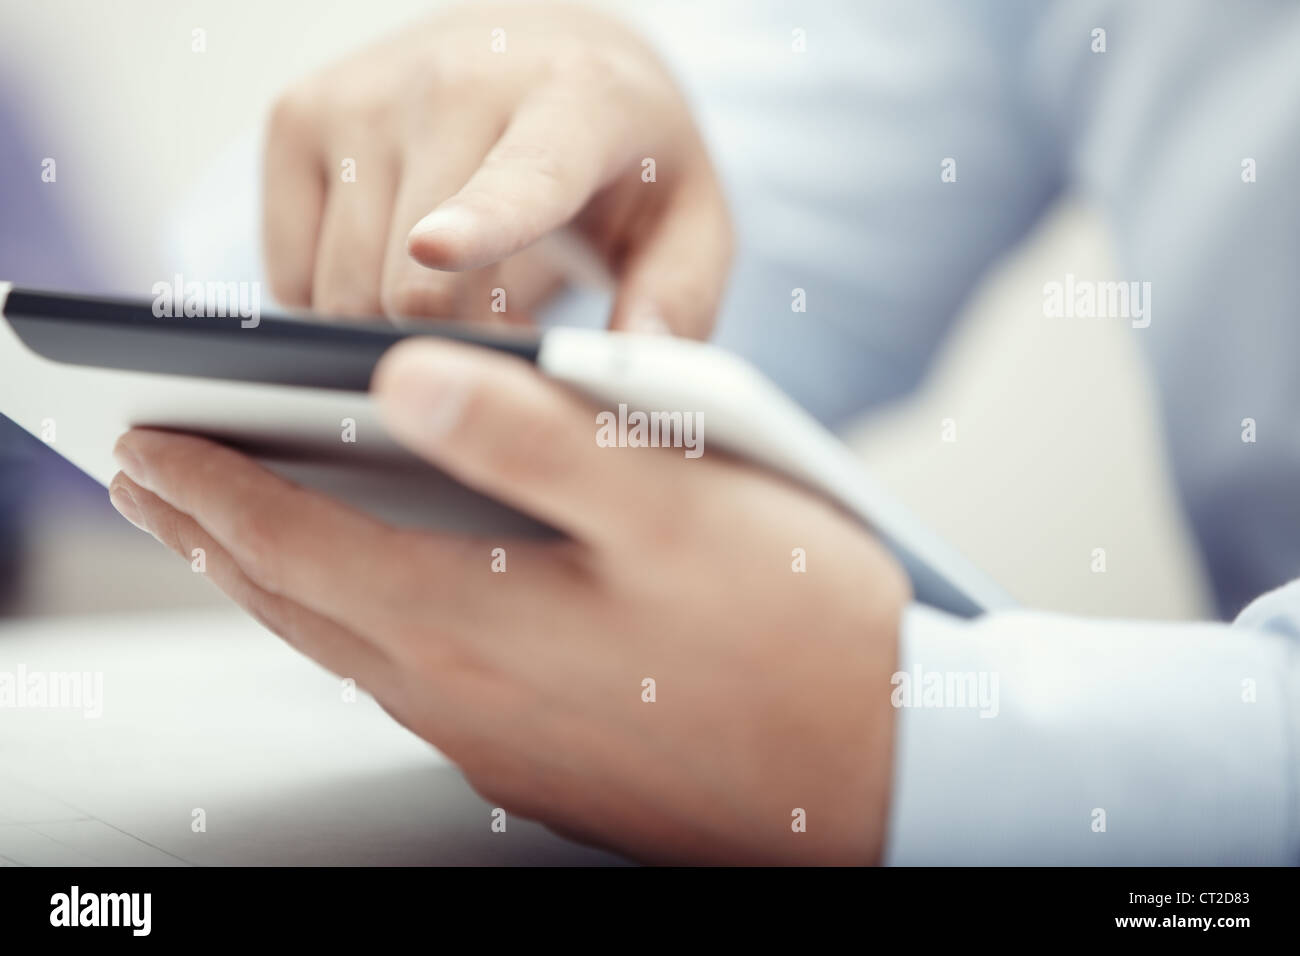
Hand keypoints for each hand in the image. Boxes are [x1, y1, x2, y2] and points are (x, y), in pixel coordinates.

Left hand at [107, 340, 906, 863]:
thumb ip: (532, 438)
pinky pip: (411, 682)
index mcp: (477, 618)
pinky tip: (375, 605)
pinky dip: (356, 625)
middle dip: (211, 536)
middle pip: (298, 604)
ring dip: (277, 584)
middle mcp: (465, 691)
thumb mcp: (673, 506)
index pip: (293, 543)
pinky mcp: (543, 757)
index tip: (146, 440)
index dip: (210, 486)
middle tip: (151, 487)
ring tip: (235, 540)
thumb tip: (402, 379)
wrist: (879, 767)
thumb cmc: (794, 627)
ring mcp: (500, 736)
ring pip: (347, 648)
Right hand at [265, 2, 731, 333]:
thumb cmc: (621, 161)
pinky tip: (397, 269)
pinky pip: (292, 279)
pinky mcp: (295, 118)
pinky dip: (341, 306)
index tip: (437, 250)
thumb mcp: (688, 224)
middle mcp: (453, 80)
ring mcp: (361, 96)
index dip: (478, 221)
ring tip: (465, 296)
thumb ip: (678, 300)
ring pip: (342, 293)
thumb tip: (640, 369)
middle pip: (412, 286)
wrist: (540, 56)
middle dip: (457, 351)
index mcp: (574, 101)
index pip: (523, 175)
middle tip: (513, 333)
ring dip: (399, 336)